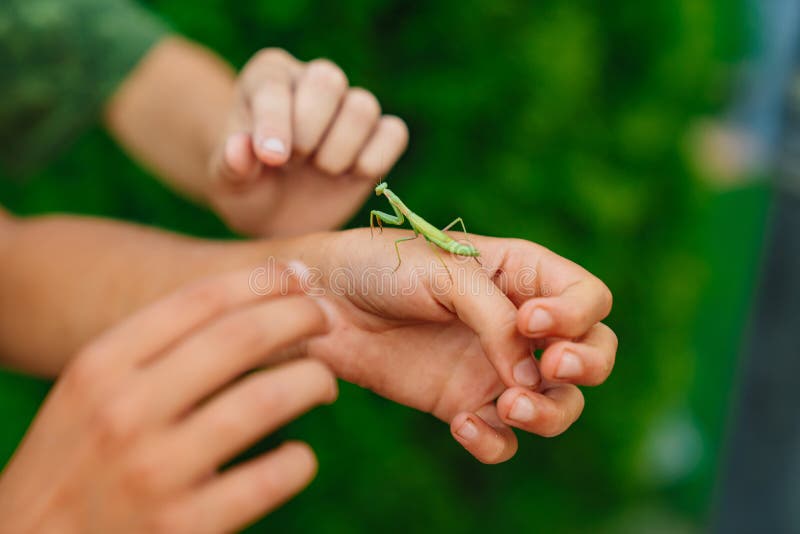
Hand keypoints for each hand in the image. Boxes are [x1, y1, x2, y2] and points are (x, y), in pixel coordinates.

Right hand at [0, 269, 335, 532]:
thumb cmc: (74, 462)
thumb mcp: (90, 392)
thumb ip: (152, 351)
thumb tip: (246, 306)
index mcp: (100, 366)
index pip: (200, 300)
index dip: (263, 280)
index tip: (299, 277)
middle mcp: (123, 410)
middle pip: (240, 338)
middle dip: (298, 316)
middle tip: (325, 318)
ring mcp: (153, 471)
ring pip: (263, 401)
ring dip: (312, 381)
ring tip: (324, 383)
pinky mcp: (183, 529)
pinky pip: (269, 480)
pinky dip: (298, 462)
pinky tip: (299, 457)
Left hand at [208, 49, 407, 236]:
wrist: (279, 214)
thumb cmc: (250, 188)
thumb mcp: (228, 184)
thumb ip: (230, 166)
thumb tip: (240, 149)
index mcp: (267, 77)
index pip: (276, 84)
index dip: (275, 122)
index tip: (272, 159)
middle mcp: (312, 81)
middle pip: (327, 80)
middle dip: (309, 130)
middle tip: (292, 162)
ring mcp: (349, 107)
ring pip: (363, 106)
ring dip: (339, 150)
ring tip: (319, 170)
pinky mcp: (379, 136)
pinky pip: (394, 133)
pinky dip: (375, 159)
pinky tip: (349, 176)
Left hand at [279, 229, 615, 462]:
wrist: (322, 301)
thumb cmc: (381, 266)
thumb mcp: (444, 272)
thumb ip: (494, 317)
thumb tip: (530, 375)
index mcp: (520, 276)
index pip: (588, 297)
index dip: (577, 314)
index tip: (530, 320)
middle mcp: (517, 324)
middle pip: (592, 353)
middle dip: (587, 365)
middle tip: (551, 366)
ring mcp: (493, 367)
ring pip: (557, 404)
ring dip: (548, 412)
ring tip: (510, 404)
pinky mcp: (462, 403)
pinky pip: (502, 437)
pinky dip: (495, 440)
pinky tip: (464, 425)